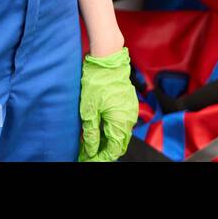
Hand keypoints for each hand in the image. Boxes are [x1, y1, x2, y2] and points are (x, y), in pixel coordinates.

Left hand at [77, 46, 137, 161]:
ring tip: (89, 143)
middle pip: (118, 144)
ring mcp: (130, 110)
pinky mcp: (128, 102)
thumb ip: (91, 133)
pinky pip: (121, 122)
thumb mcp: (89, 110)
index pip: (112, 150)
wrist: (107, 58)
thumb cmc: (97, 82)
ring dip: (106, 141)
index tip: (87, 160)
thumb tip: (90, 150)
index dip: (99, 158)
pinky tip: (98, 128)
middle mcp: (129, 119)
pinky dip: (110, 129)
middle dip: (103, 151)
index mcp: (121, 123)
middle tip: (87, 154)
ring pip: (119, 133)